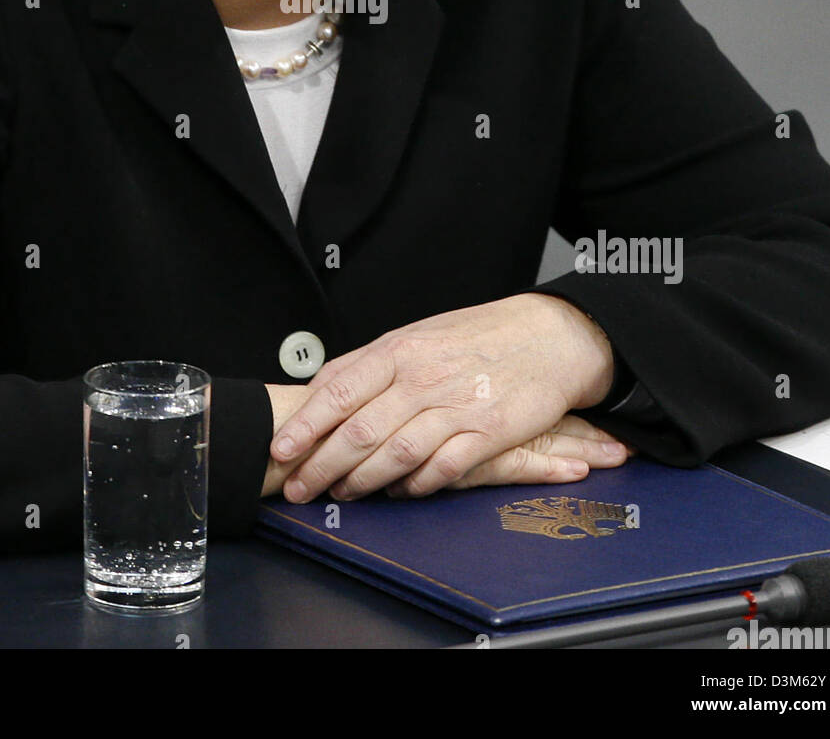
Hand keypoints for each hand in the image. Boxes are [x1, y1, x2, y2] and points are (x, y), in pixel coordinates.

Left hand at [269, 292, 615, 503]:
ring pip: (395, 453)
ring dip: (363, 481)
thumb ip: (373, 365)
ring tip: (342, 494)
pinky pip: (443, 468)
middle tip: (298, 488)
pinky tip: (401, 493)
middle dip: (321, 465)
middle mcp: (422, 378)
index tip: (279, 449)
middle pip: (359, 429)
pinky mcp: (490, 432)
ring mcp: (456, 406)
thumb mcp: (418, 336)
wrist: (550, 334)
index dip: (305, 425)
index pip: (338, 389)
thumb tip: (323, 388)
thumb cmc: (478, 336)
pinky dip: (417, 486)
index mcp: (400, 350)